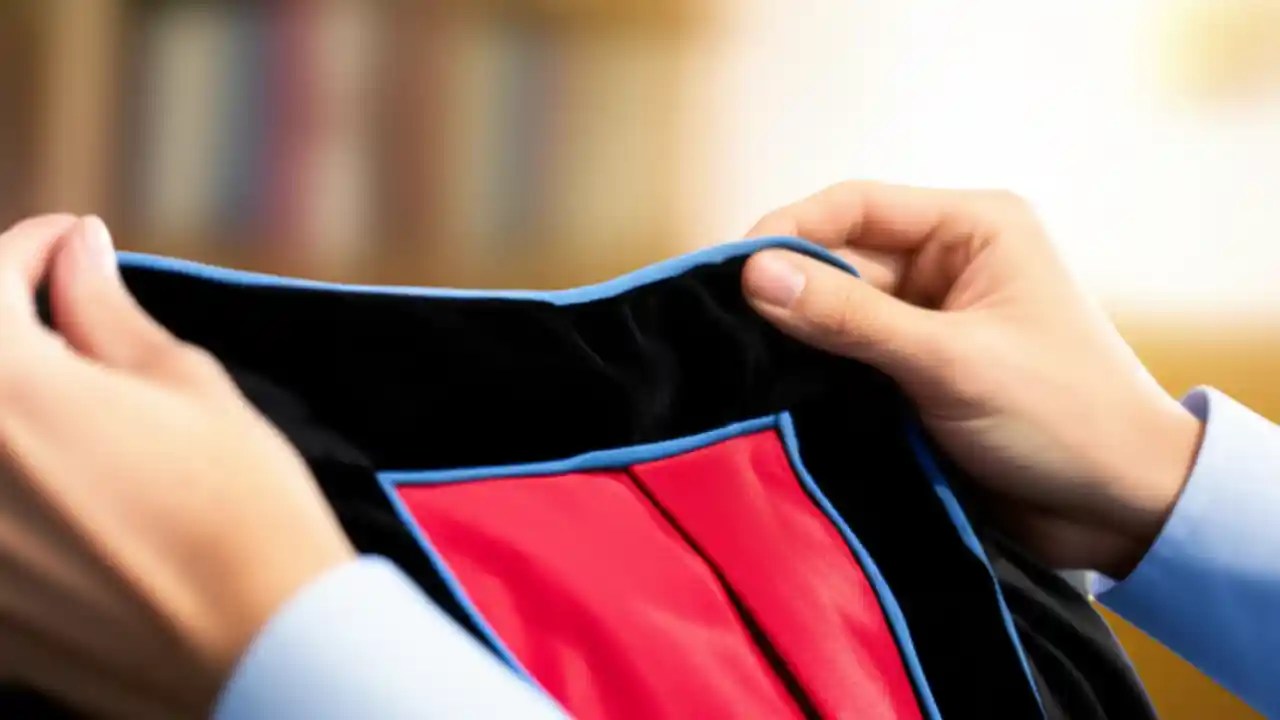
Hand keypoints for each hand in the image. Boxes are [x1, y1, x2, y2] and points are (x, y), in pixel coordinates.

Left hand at [0, 216, 354, 716]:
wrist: (261, 646)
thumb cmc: (242, 508)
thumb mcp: (189, 386)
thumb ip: (108, 313)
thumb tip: (78, 254)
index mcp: (4, 387)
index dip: (36, 245)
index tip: (73, 243)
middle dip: (14, 323)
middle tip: (68, 318)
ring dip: (15, 405)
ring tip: (75, 407)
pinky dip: (16, 486)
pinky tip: (70, 489)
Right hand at [741, 182, 1202, 577]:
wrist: (1121, 509)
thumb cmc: (1062, 416)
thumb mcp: (950, 362)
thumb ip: (850, 318)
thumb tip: (751, 274)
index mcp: (974, 227)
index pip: (856, 206)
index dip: (788, 231)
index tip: (729, 274)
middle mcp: (948, 261)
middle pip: (839, 258)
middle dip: (787, 290)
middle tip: (723, 328)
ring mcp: (930, 319)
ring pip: (837, 311)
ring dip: (797, 336)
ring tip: (741, 363)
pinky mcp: (916, 370)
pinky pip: (848, 357)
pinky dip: (816, 372)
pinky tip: (777, 390)